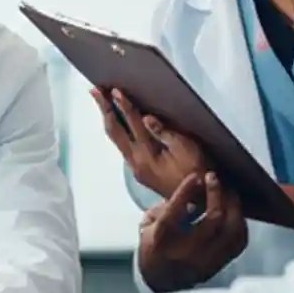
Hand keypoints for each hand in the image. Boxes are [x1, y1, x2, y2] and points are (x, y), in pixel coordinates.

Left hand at [91, 87, 210, 197]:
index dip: (124, 105)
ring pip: (116, 140)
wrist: (199, 202)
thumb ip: (165, 132)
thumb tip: (146, 117)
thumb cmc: (197, 172)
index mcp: (147, 154)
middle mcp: (135, 161)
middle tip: (94, 91)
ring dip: (108, 120)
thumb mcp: (187, 149)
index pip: (132, 124)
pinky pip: (123, 147)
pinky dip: (117, 131)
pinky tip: (116, 123)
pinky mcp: (139, 171)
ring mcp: (135, 168)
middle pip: (114, 131)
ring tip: (101, 102)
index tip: (115, 90)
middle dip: (104, 109)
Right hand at [138, 172, 247, 292]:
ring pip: (232, 229)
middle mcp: (186, 251)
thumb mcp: (147, 225)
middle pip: (213, 218)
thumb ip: (164, 206)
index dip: (186, 191)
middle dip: (216, 193)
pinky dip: (239, 223)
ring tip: (228, 191)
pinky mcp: (219, 264)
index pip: (175, 211)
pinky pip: (239, 241)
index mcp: (162, 239)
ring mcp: (206, 260)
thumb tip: (189, 191)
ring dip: (233, 206)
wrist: (162, 281)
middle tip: (214, 178)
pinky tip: (234, 211)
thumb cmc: (154, 247)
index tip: (195, 176)